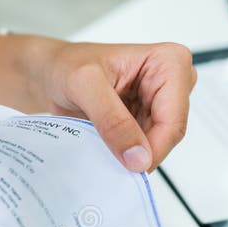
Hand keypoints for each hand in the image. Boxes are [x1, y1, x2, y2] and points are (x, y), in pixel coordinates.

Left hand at [40, 41, 196, 172]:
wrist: (53, 74)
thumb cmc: (67, 66)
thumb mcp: (85, 86)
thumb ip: (112, 121)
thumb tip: (138, 156)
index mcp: (169, 62)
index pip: (173, 120)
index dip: (152, 149)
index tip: (128, 165)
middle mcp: (172, 82)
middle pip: (168, 135)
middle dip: (140, 151)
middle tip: (106, 150)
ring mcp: (161, 103)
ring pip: (157, 145)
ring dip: (130, 153)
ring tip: (100, 139)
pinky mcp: (148, 120)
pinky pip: (144, 149)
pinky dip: (125, 153)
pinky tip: (105, 143)